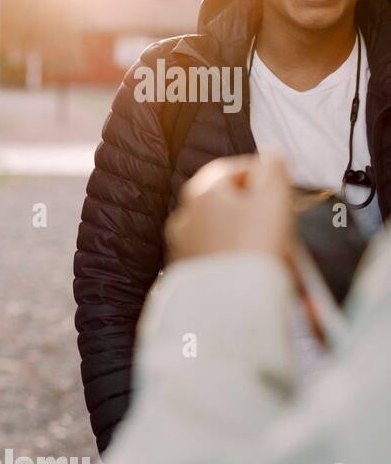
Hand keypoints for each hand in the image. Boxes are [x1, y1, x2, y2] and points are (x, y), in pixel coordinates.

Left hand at [166, 153, 293, 262]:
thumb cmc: (252, 247)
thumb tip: (270, 156)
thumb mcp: (273, 200)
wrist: (227, 306)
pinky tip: (258, 273)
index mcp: (200, 192)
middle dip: (259, 212)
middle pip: (228, 204)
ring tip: (276, 255)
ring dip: (252, 240)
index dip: (261, 173)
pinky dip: (239, 261)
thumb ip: (273, 171)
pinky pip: (218, 260)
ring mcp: (181, 247)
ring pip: (224, 234)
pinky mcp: (187, 274)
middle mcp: (184, 216)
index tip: (282, 186)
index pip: (231, 169)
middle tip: (282, 224)